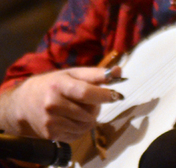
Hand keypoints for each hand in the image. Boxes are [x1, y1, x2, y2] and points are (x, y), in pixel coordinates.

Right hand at [0, 66, 122, 140]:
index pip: (86, 93)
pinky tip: (73, 119)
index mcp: (59, 85)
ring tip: (81, 109)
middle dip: (96, 107)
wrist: (24, 103)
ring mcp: (50, 121)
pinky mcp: (50, 134)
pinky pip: (78, 134)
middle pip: (88, 111)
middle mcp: (52, 104)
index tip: (116, 95)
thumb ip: (97, 74)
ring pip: (85, 125)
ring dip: (90, 118)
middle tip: (91, 101)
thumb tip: (119, 72)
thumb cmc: (54, 84)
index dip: (105, 95)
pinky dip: (81, 128)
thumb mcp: (73, 74)